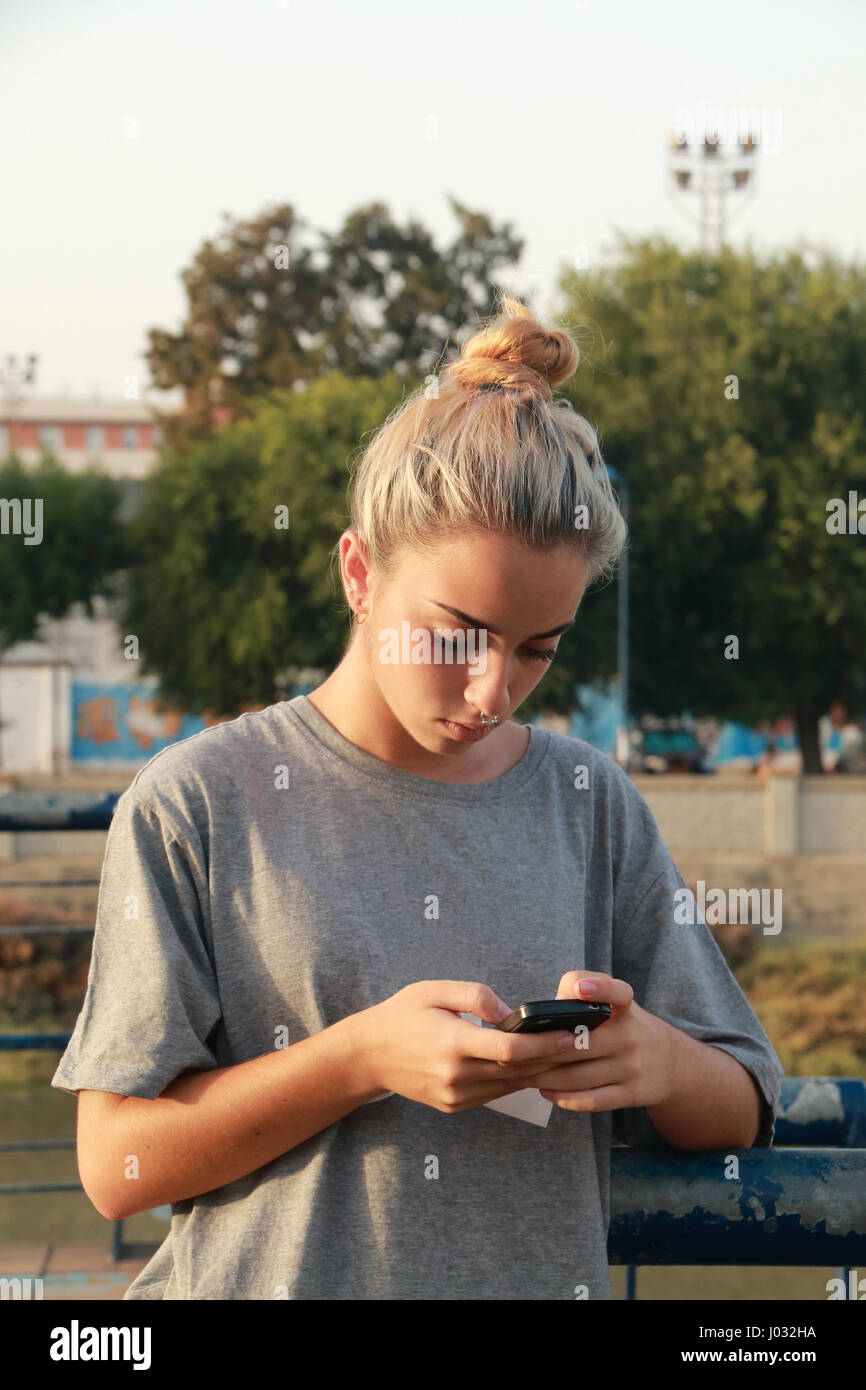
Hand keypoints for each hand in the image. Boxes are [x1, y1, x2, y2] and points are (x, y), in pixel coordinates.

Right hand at [353, 980, 583, 1113]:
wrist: (369, 1056)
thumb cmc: (402, 1015)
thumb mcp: (433, 991)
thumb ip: (475, 997)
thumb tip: (510, 1012)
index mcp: (453, 1044)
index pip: (510, 1050)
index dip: (545, 1044)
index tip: (571, 1034)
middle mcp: (457, 1076)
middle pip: (518, 1071)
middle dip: (554, 1058)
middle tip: (584, 1043)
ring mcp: (457, 1096)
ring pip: (511, 1086)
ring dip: (540, 1072)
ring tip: (569, 1054)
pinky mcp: (455, 1106)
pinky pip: (495, 1093)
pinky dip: (517, 1080)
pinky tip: (535, 1066)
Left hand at [533, 971, 675, 1113]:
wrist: (669, 1062)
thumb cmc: (623, 1025)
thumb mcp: (612, 1001)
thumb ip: (578, 990)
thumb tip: (544, 1006)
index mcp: (625, 1008)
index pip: (618, 992)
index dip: (599, 988)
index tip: (580, 989)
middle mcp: (631, 1036)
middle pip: (578, 1045)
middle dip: (539, 1051)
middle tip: (509, 1054)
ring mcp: (633, 1067)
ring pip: (579, 1076)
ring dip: (544, 1077)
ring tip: (520, 1074)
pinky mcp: (633, 1094)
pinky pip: (592, 1100)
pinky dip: (564, 1097)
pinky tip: (545, 1091)